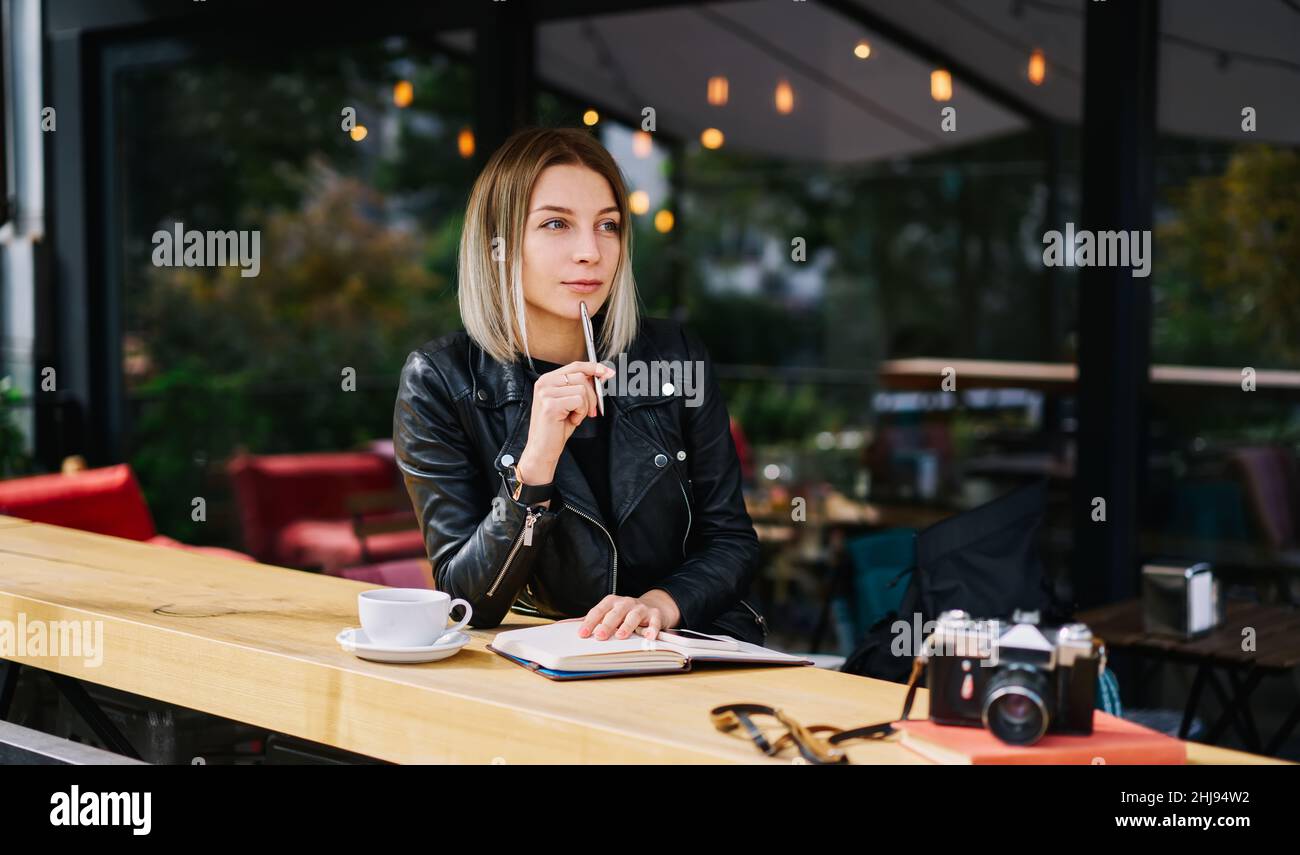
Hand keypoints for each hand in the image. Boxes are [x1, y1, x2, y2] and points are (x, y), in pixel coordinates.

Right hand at [517, 361, 614, 483]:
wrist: (542, 449)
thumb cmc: (557, 427)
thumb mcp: (570, 402)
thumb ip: (580, 387)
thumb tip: (601, 374)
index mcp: (547, 379)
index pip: (575, 366)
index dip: (594, 367)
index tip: (608, 372)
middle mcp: (544, 383)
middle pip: (581, 377)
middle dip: (592, 395)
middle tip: (590, 411)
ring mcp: (546, 393)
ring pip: (582, 389)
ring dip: (585, 406)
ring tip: (575, 416)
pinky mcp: (550, 405)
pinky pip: (579, 401)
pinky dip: (581, 413)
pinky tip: (572, 420)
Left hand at [577, 592, 679, 641]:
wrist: (654, 606)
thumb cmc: (626, 613)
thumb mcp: (610, 612)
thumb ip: (594, 619)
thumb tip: (570, 626)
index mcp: (611, 602)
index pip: (598, 611)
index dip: (590, 622)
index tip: (582, 634)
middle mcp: (626, 603)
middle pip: (615, 613)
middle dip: (607, 624)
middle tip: (600, 636)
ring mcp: (641, 609)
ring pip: (633, 616)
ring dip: (626, 626)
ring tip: (621, 636)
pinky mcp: (655, 615)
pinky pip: (654, 622)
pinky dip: (652, 629)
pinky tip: (648, 637)